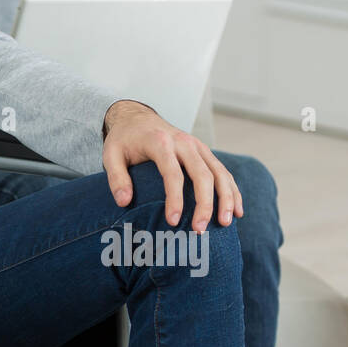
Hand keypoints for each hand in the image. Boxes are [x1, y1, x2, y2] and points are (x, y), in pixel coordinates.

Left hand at [101, 100, 242, 232]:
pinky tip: (237, 211)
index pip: (173, 173)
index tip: (172, 222)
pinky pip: (224, 171)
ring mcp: (197, 146)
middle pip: (202, 174)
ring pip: (219, 172)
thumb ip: (116, 177)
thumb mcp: (110, 154)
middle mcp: (183, 142)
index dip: (175, 199)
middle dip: (205, 204)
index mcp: (160, 142)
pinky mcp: (204, 151)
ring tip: (225, 224)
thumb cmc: (123, 140)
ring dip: (226, 198)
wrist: (137, 117)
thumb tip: (124, 202)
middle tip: (200, 230)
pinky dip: (233, 191)